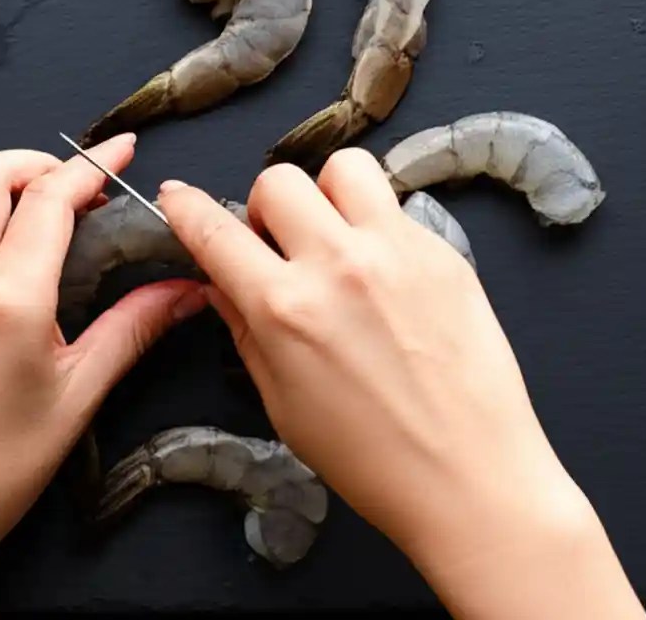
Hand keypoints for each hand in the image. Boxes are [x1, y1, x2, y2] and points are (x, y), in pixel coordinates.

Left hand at [0, 136, 206, 618]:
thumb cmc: (2, 467)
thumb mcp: (78, 395)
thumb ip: (133, 328)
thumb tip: (187, 289)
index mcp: (9, 300)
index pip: (50, 200)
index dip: (92, 165)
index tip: (122, 148)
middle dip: (36, 163)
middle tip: (73, 187)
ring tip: (26, 204)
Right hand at [157, 149, 645, 619]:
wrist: (468, 477)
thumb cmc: (369, 458)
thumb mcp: (281, 402)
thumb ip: (245, 330)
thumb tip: (221, 283)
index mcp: (284, 309)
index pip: (214, 231)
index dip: (185, 207)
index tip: (177, 197)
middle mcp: (337, 265)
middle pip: (278, 181)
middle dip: (264, 210)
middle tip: (279, 249)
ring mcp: (397, 251)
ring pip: (344, 168)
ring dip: (326, 196)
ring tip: (336, 240)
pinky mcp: (445, 254)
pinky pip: (396, 208)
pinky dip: (377, 228)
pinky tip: (385, 277)